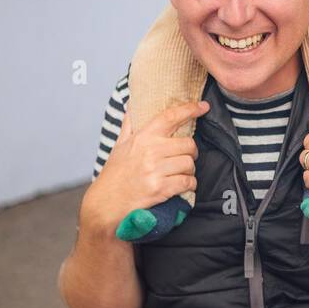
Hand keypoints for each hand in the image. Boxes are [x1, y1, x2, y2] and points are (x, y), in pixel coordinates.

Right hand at [82, 99, 209, 235]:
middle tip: (184, 157)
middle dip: (191, 152)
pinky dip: (189, 185)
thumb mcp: (119, 145)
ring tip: (179, 173)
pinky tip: (182, 185)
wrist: (106, 203)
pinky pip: (188, 182)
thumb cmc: (114, 174)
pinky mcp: (160, 189)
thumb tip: (132, 104)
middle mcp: (150, 151)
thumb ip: (129, 124)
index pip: (170, 117)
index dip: (189, 109)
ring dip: (189, 170)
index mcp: (142, 138)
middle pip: (188, 144)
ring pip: (190, 164)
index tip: (203, 106)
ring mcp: (155, 170)